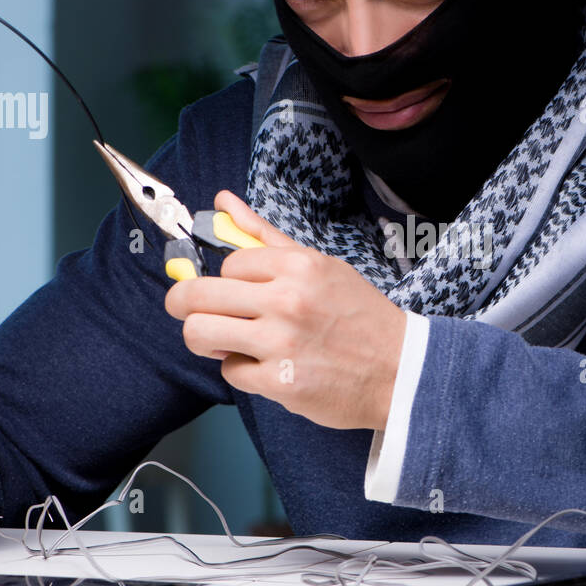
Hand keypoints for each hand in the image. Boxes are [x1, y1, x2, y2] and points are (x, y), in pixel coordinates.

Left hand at [164, 191, 406, 430]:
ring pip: (200, 333)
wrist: (401, 371)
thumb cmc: (360, 317)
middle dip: (184, 304)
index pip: (228, 263)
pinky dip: (243, 371)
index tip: (235, 291)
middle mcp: (287, 301)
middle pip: (197, 295)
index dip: (226, 279)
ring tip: (228, 341)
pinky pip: (230, 371)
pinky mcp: (279, 383)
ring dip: (207, 339)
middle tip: (192, 312)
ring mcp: (281, 343)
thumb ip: (266, 237)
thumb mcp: (321, 267)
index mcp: (298, 267)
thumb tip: (223, 203)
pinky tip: (267, 367)